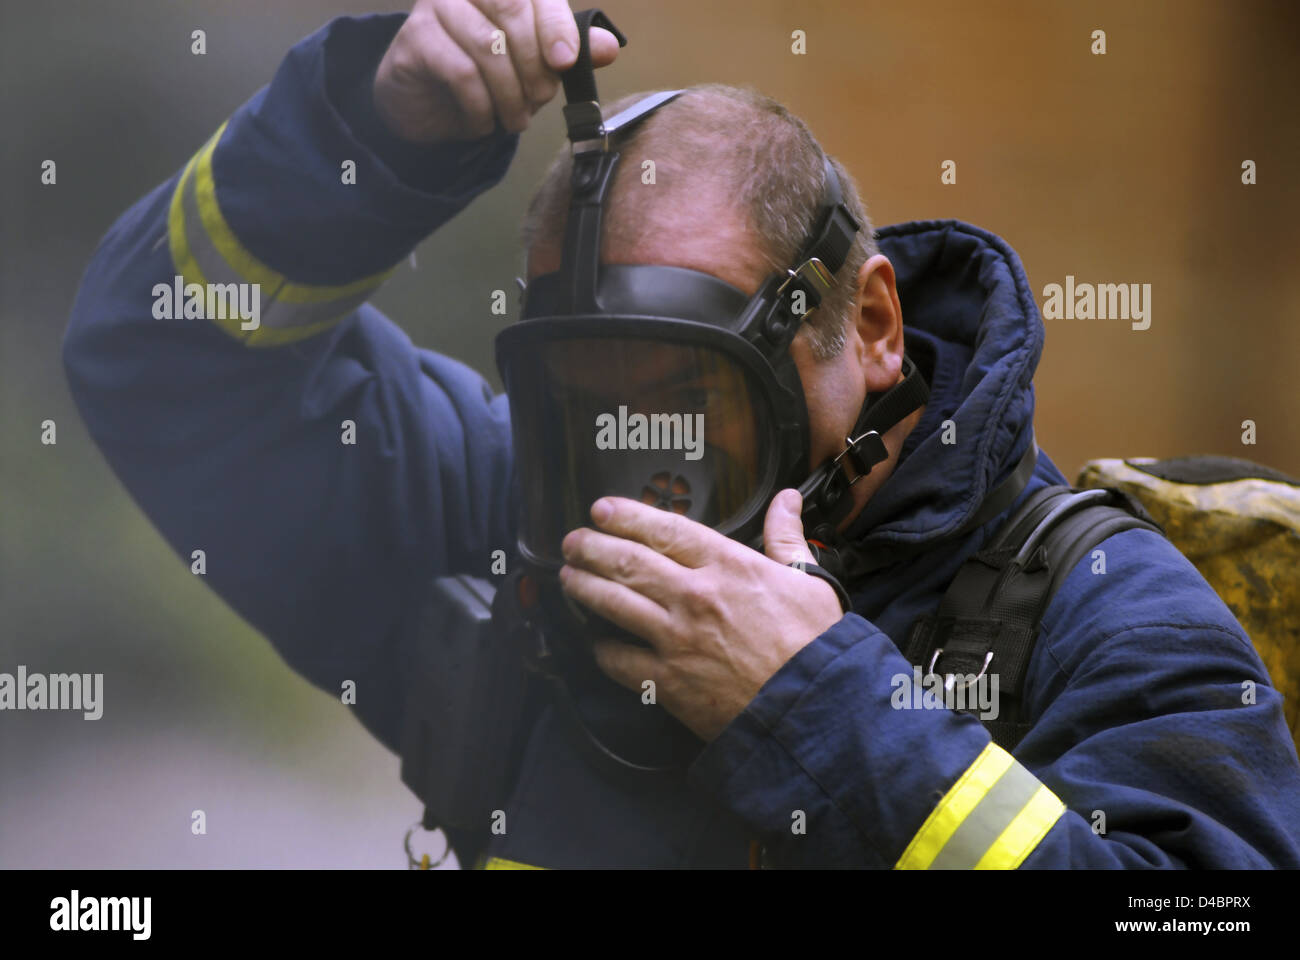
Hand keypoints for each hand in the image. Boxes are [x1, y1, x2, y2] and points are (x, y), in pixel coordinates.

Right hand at [374, 0, 621, 142]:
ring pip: (488, 47)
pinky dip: (480, 107)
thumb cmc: (482, 77)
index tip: (565, 62)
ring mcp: (436, 8)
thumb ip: (567, 51)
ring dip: (509, 94)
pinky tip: (483, 122)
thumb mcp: (531, 66)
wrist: (424, 104)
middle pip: (512, 12)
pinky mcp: (416, 39)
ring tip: (514, 120)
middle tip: (538, 101)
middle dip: (534, 67)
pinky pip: (461, 73)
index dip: (556, 27)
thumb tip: (608, 47)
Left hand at [559, 489, 845, 741]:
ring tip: (568, 578)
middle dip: (591, 547)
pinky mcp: (667, 680)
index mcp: (727, 565)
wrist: (813, 709)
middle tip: (573, 541)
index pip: (664, 528)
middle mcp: (693, 595)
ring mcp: (676, 638)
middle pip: (627, 561)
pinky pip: (619, 660)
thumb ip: (787, 538)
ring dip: (583, 587)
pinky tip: (594, 642)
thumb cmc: (815, 648)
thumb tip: (788, 500)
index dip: (626, 515)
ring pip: (613, 603)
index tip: (601, 509)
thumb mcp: (809, 582)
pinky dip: (601, 649)